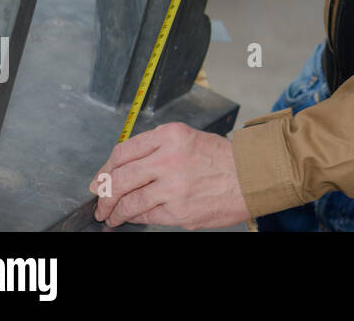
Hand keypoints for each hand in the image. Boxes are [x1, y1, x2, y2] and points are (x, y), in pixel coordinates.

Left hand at [90, 122, 250, 229]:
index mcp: (170, 135)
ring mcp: (173, 187)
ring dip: (115, 211)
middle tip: (100, 202)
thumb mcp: (189, 138)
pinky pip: (146, 216)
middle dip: (104, 194)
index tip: (100, 179)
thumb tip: (124, 169)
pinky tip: (133, 218)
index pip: (123, 152)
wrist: (254, 176)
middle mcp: (169, 159)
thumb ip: (158, 149)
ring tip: (111, 215)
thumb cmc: (224, 158)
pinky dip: (135, 218)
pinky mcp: (179, 210)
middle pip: (120, 178)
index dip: (105, 169)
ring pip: (128, 202)